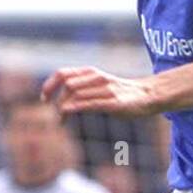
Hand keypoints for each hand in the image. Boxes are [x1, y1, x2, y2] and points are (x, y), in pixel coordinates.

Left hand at [42, 65, 158, 116]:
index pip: (63, 74)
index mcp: (92, 72)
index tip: (44, 97)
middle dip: (56, 100)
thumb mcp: (101, 84)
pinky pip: (88, 104)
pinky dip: (73, 109)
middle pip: (67, 85)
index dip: (49, 85)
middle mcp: (97, 78)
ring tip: (61, 120)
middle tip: (57, 114)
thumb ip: (84, 86)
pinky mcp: (113, 102)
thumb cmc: (122, 92)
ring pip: (75, 94)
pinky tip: (66, 116)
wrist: (148, 95)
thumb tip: (63, 97)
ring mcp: (106, 90)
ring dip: (63, 108)